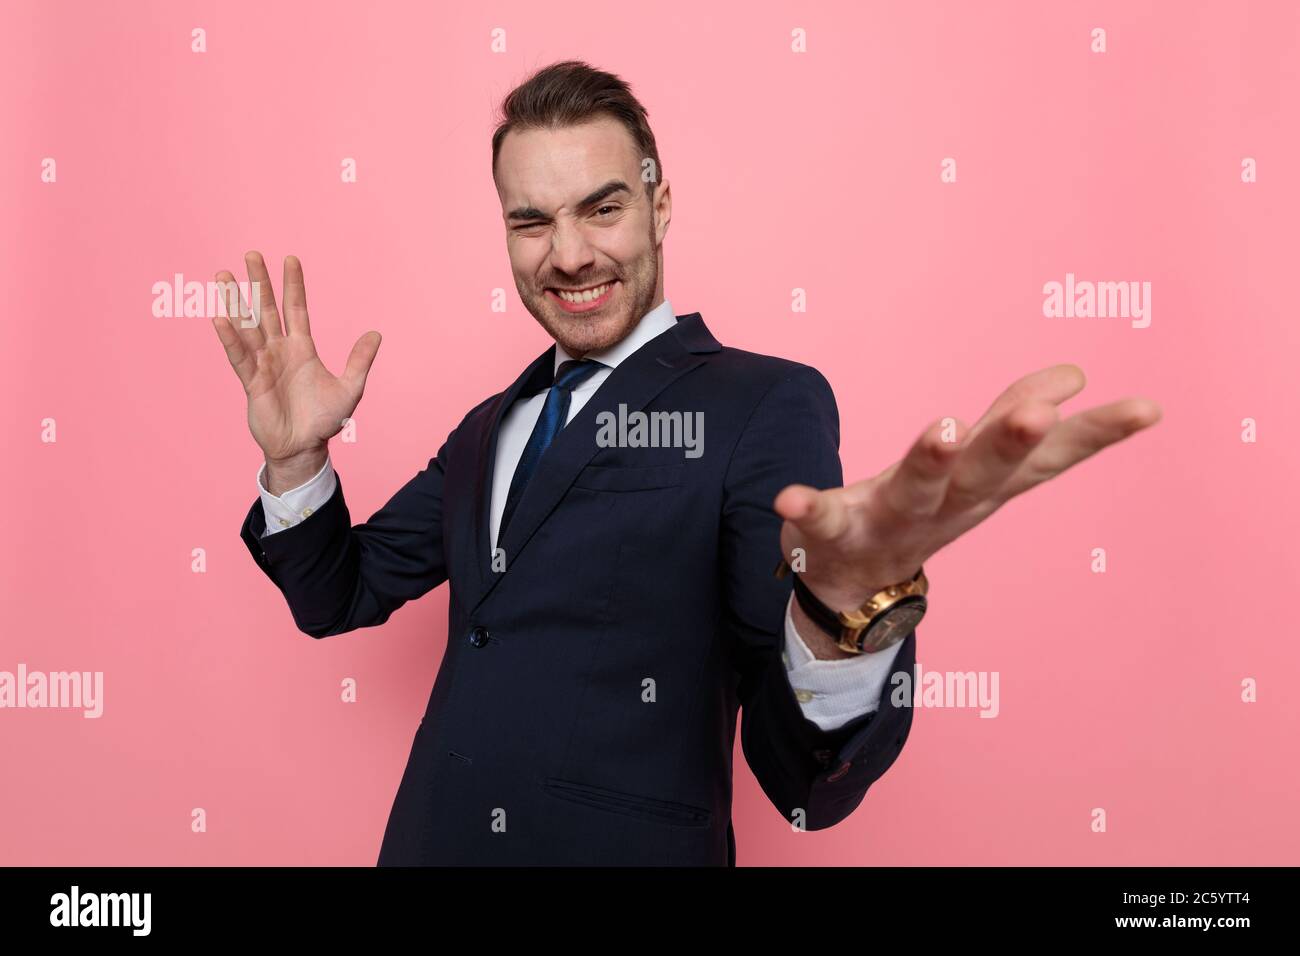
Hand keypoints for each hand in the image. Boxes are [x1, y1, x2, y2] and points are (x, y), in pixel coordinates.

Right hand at [211, 252, 380, 487]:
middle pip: (267, 309)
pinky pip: (238, 356)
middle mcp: (280, 350)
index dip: (294, 285)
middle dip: (260, 282)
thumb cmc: (325, 420)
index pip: (296, 309)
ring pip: (247, 326)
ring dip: (236, 301)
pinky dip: (230, 338)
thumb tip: (376, 333)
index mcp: (302, 348)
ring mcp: (263, 364)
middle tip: (251, 254)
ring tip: (223, 275)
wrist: (304, 447)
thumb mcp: (350, 388)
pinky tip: (221, 317)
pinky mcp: (251, 381)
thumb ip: (359, 360)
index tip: (291, 259)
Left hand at [774, 364, 1161, 610]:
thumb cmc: (922, 512)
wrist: (853, 589)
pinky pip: (819, 521)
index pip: (1048, 458)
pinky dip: (807, 510)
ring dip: (929, 463)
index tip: (1147, 408)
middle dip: (1012, 442)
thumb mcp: (975, 469)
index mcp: (984, 486)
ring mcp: (890, 522)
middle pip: (986, 473)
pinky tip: (790, 494)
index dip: (1095, 434)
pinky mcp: (834, 533)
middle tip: (1040, 414)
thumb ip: (1014, 418)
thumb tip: (1073, 372)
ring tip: (941, 428)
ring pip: (913, 493)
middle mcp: (946, 507)